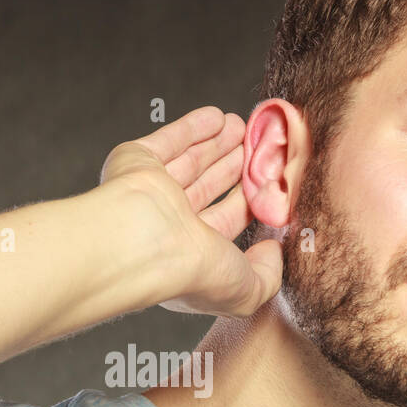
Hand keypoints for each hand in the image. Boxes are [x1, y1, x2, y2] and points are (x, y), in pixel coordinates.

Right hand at [99, 106, 282, 316]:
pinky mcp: (135, 162)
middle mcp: (167, 225)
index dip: (248, 203)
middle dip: (233, 168)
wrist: (145, 243)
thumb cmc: (191, 272)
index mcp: (188, 256)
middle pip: (208, 188)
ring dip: (216, 144)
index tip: (270, 184)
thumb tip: (271, 250)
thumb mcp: (248, 289)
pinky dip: (193, 127)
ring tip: (244, 127)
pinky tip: (217, 117)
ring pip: (189, 162)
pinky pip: (168, 140)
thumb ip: (268, 275)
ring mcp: (150, 192)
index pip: (225, 222)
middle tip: (257, 148)